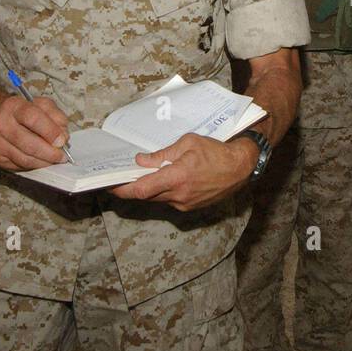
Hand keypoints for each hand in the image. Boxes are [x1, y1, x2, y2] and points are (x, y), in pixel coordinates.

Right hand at [0, 92, 68, 170]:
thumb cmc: (20, 109)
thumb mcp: (39, 103)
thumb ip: (55, 116)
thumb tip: (63, 137)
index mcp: (13, 106)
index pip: (33, 118)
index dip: (50, 131)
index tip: (62, 141)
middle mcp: (0, 124)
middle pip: (29, 144)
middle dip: (50, 153)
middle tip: (62, 156)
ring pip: (25, 159)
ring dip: (44, 162)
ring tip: (54, 160)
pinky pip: (19, 166)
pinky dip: (34, 165)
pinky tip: (40, 161)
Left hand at [108, 133, 257, 211]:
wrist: (240, 167)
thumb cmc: (215, 151)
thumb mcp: (188, 143)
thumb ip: (162, 154)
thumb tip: (142, 161)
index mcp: (177, 177)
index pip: (142, 189)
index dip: (123, 190)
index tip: (111, 186)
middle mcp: (179, 194)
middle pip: (147, 196)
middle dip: (133, 188)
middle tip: (123, 179)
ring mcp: (186, 203)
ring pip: (158, 199)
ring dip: (150, 189)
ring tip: (146, 176)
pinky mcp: (191, 207)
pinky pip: (170, 200)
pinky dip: (164, 191)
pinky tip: (166, 181)